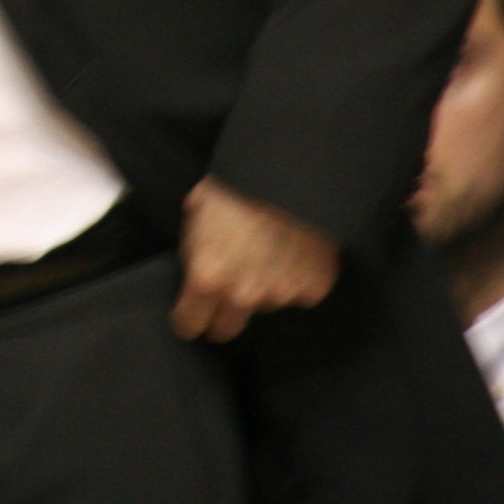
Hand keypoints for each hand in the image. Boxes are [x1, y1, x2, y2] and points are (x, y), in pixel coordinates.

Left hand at [172, 179, 339, 343]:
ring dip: (263, 288)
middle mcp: (244, 294)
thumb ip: (196, 263)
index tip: (191, 316)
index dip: (188, 319)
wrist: (283, 174)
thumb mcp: (194, 225)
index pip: (191, 324)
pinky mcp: (315, 286)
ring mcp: (282, 293)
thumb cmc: (230, 192)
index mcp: (207, 278)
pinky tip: (291, 253)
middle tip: (226, 292)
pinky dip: (296, 278)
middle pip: (227, 329)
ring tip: (265, 254)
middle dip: (222, 316)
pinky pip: (300, 292)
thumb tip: (195, 284)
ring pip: (266, 304)